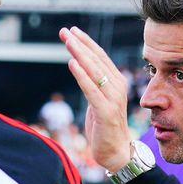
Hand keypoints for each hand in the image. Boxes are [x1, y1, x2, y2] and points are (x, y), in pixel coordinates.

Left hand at [59, 26, 131, 171]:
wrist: (116, 152)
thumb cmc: (105, 127)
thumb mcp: (98, 101)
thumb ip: (93, 85)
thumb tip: (80, 68)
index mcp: (116, 83)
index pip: (101, 57)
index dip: (87, 43)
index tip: (73, 31)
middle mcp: (117, 87)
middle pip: (96, 60)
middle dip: (80, 44)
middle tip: (65, 31)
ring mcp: (113, 99)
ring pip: (94, 71)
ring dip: (79, 54)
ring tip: (67, 41)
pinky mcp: (105, 111)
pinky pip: (91, 90)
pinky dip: (82, 76)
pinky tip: (72, 63)